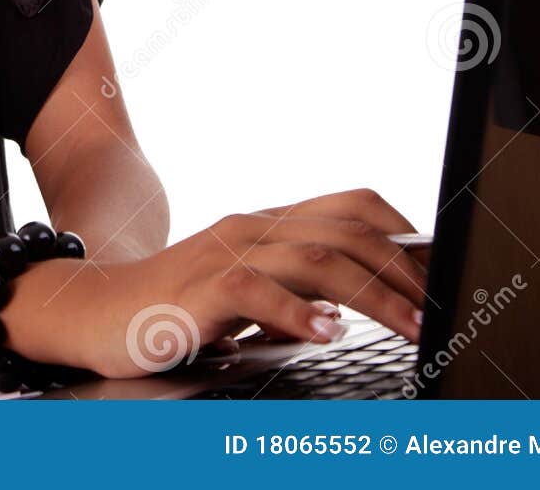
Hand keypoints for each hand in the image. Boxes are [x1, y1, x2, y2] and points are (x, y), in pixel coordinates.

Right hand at [11, 188, 426, 379]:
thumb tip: (361, 306)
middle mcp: (254, 229)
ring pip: (317, 259)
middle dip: (406, 271)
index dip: (407, 234)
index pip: (354, 205)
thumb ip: (298, 289)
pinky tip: (327, 334)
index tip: (443, 275)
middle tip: (441, 312)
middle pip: (348, 231)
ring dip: (374, 295)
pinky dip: (297, 313)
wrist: (96, 313)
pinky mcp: (200, 289)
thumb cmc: (176, 307)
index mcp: (271, 224)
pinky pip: (256, 291)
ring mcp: (226, 254)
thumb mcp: (250, 292)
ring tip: (410, 326)